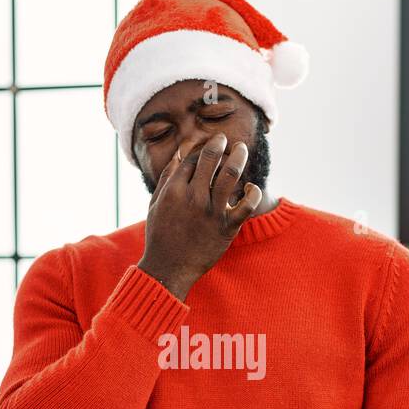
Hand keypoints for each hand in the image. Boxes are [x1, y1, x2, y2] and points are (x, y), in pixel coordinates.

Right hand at [137, 131, 262, 299]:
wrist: (169, 269)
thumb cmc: (161, 236)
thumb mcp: (155, 204)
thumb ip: (167, 178)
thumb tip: (179, 154)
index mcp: (174, 190)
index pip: (192, 158)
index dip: (201, 148)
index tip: (209, 145)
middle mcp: (193, 198)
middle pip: (210, 158)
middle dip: (219, 143)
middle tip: (226, 139)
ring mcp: (211, 212)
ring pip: (230, 174)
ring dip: (238, 157)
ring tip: (241, 149)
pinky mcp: (227, 228)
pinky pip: (247, 205)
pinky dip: (253, 192)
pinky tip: (251, 188)